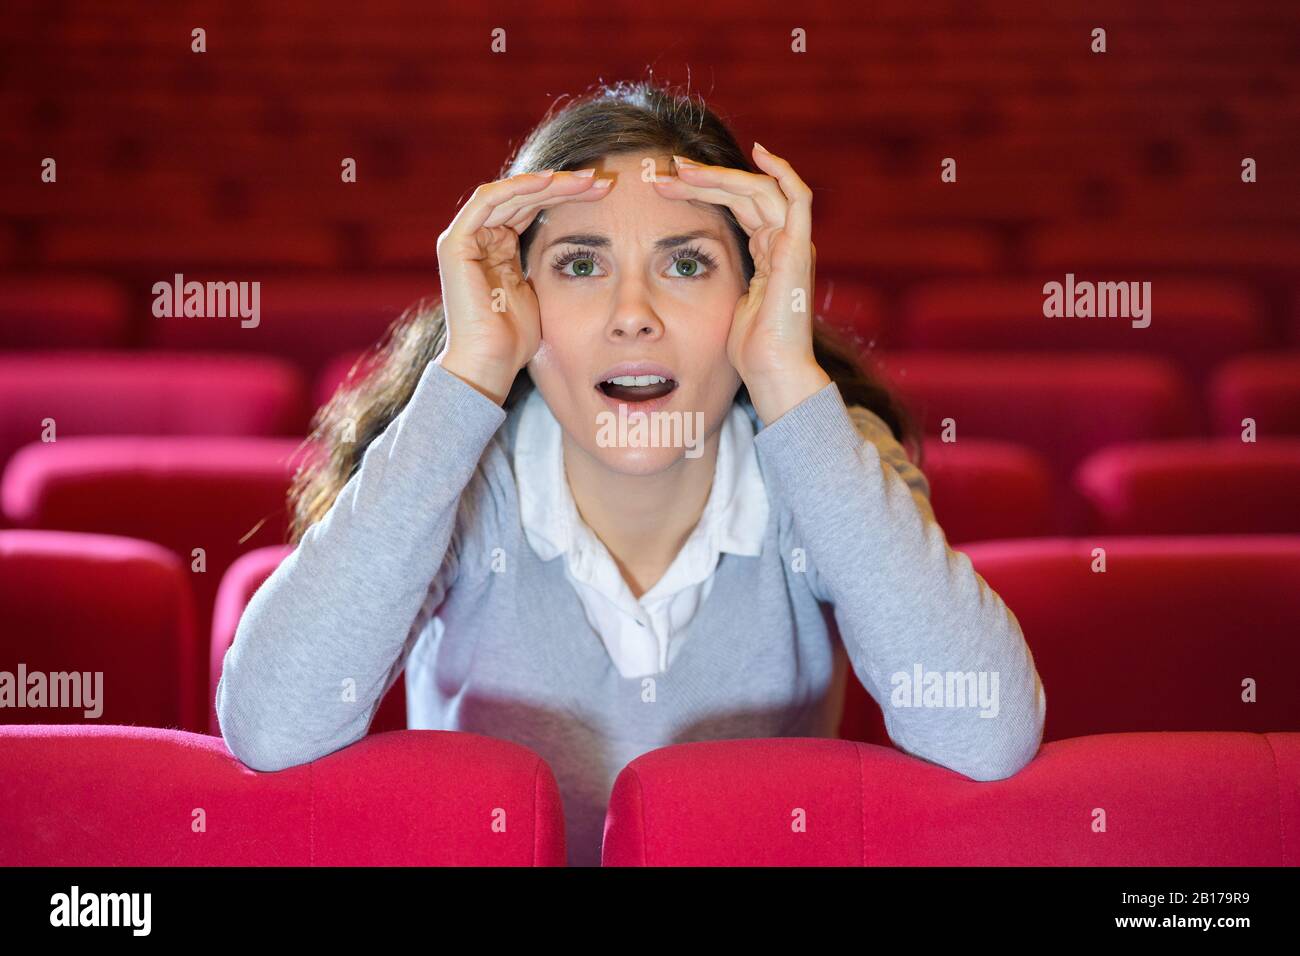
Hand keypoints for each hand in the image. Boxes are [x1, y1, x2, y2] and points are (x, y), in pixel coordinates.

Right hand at [435, 168, 611, 403]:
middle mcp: (478, 239)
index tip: (604, 193)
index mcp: (497, 248)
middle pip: (524, 198)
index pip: (533, 209)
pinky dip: (518, 188)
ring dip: (550, 183)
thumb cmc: (517, 339)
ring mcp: (464, 239)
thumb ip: (545, 264)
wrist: (492, 362)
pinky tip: (550, 182)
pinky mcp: (456, 243)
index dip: (567, 197)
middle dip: (564, 186)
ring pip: (510, 193)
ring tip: (585, 180)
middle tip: (600, 180)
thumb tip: (581, 249)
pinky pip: (488, 200)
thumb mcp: (540, 292)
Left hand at [652, 144, 830, 422]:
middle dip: (705, 179)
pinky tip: (760, 153)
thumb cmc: (748, 351)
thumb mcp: (725, 305)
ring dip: (720, 176)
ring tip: (682, 170)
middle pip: (745, 194)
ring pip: (760, 190)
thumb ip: (719, 281)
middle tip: (666, 170)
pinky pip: (797, 197)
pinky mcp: (798, 248)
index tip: (667, 185)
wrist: (772, 373)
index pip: (738, 208)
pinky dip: (782, 172)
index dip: (705, 192)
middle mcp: (783, 244)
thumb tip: (682, 274)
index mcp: (767, 255)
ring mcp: (793, 244)